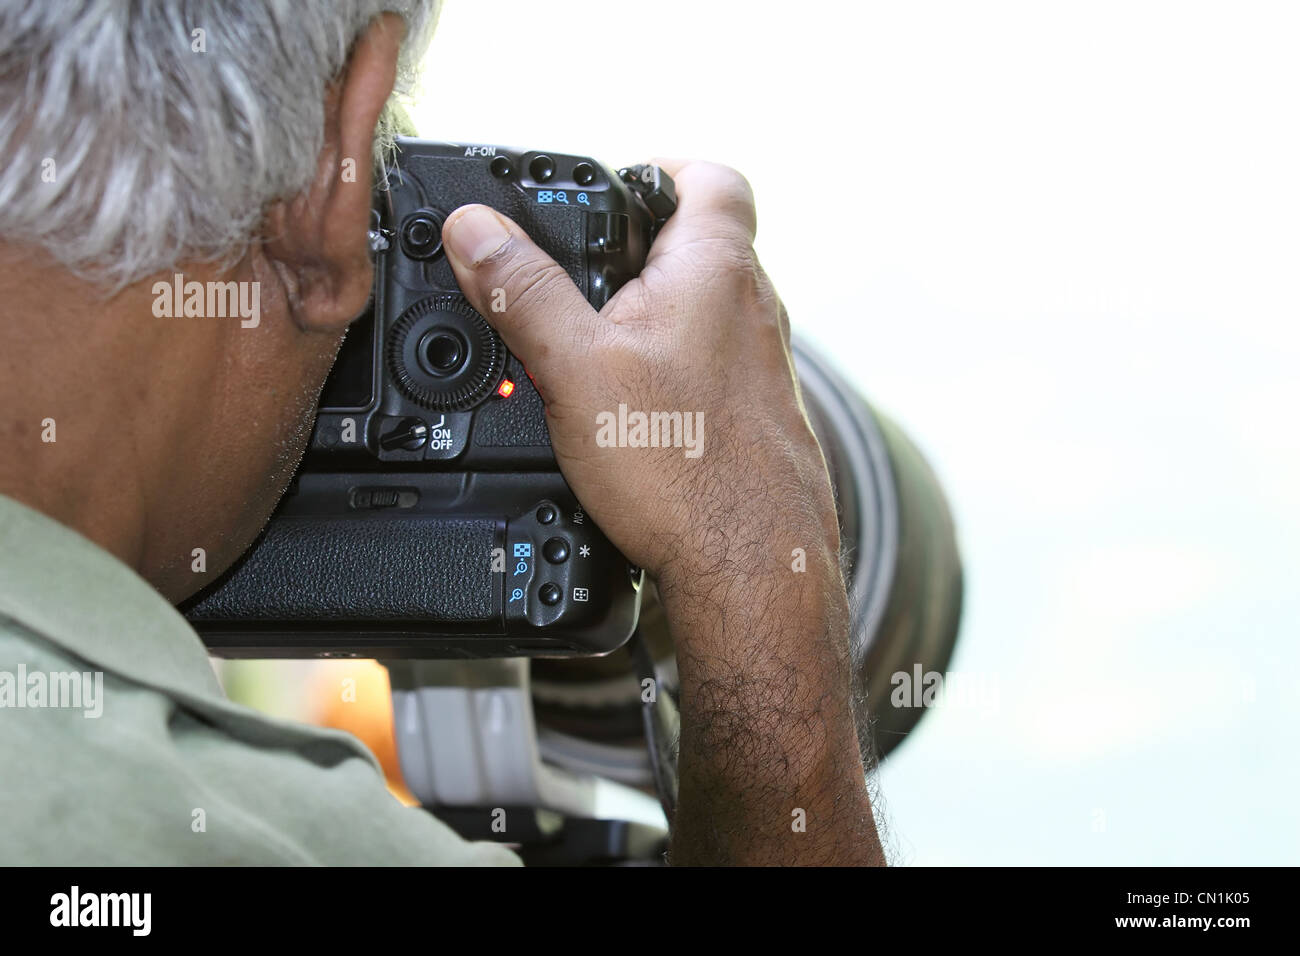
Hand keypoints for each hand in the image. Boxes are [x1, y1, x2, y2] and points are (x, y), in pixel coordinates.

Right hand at [441, 160, 839, 598]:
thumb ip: (523, 292)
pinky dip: (670, 367)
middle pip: (702, 243)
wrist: (751, 568)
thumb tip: (475, 230)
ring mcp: (763, 366)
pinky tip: (630, 412)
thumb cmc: (686, 473)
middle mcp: (755, 309)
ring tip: (593, 348)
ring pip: (706, 309)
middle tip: (579, 274)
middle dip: (637, 249)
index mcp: (716, 272)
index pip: (712, 177)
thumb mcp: (575, 369)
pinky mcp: (758, 415)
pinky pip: (711, 365)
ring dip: (652, 313)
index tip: (615, 182)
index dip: (662, 165)